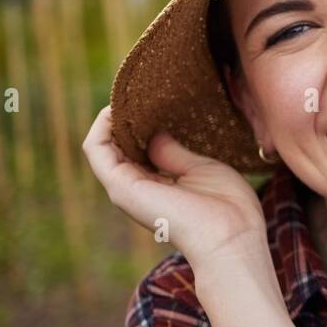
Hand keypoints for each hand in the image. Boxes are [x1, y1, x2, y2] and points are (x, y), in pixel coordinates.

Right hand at [82, 106, 269, 269]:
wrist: (230, 237)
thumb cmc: (228, 207)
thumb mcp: (202, 169)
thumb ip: (175, 152)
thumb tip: (156, 133)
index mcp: (158, 186)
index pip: (137, 150)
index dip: (140, 122)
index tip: (151, 98)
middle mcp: (137, 188)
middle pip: (117, 146)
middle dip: (124, 116)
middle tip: (138, 88)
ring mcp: (126, 188)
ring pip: (102, 145)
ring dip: (110, 117)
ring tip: (127, 92)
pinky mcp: (120, 186)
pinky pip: (96, 149)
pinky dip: (102, 125)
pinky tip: (117, 106)